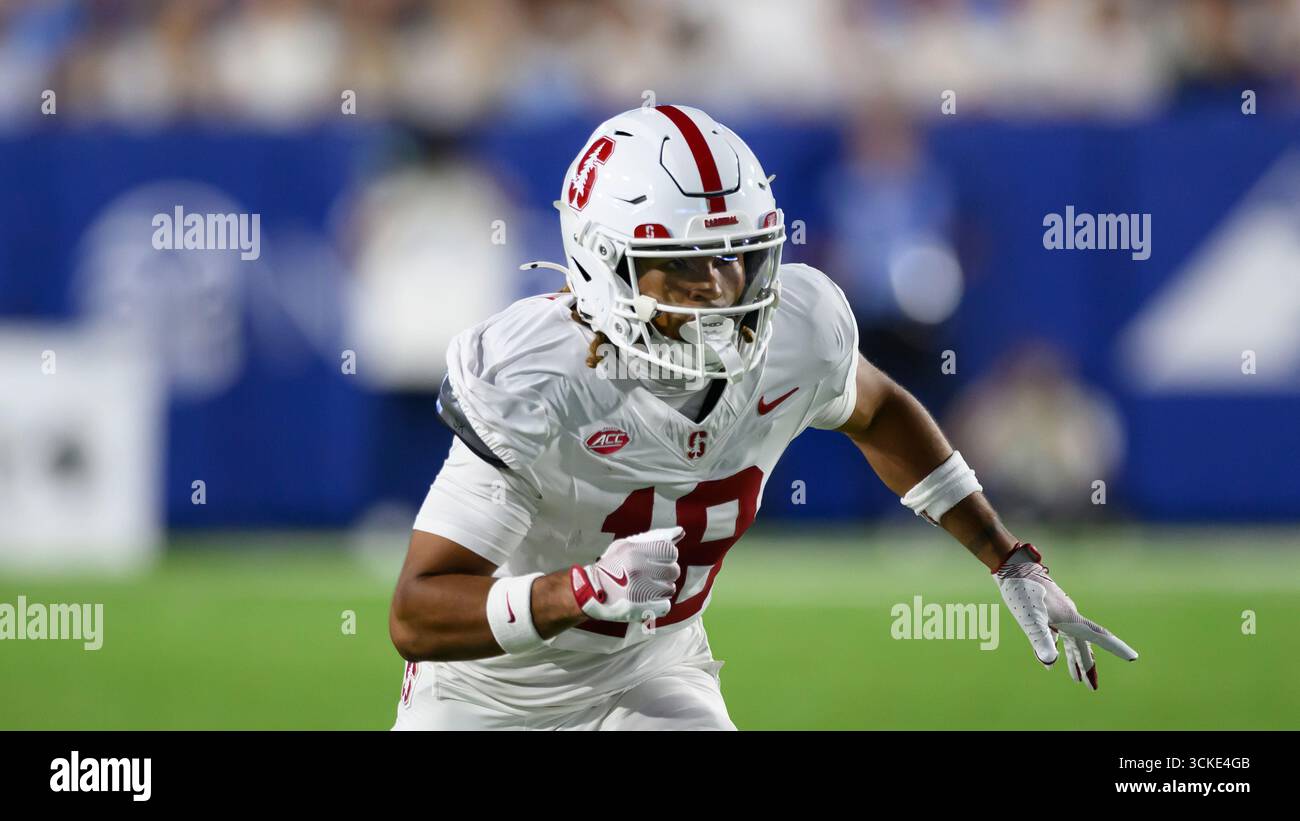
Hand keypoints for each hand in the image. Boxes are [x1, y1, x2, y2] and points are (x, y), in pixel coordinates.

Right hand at [570, 527, 682, 624]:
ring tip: (646, 587)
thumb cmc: (613, 564)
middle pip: (674, 571)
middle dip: (666, 572)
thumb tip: (681, 531)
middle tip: (652, 574)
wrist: (592, 590)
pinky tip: (647, 599)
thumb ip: (654, 537)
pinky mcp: (642, 610)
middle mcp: (639, 571)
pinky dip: (659, 604)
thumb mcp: (628, 545)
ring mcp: (641, 592)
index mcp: (635, 553)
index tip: (658, 559)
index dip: (667, 555)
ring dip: (662, 588)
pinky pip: (666, 605)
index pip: (670, 551)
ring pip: (670, 589)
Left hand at [994, 543, 1137, 689]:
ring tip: (1076, 678)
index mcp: (1070, 619)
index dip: (1116, 648)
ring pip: (1072, 640)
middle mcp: (1069, 616)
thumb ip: (1040, 640)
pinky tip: (1051, 658)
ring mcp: (1059, 612)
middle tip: (1091, 688)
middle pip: (1084, 645)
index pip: (1098, 637)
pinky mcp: (1047, 610)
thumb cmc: (1022, 590)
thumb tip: (1049, 664)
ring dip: (1074, 659)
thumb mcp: (1029, 617)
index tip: (1133, 657)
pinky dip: (1058, 648)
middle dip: (1087, 667)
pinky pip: (1058, 634)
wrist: (1011, 566)